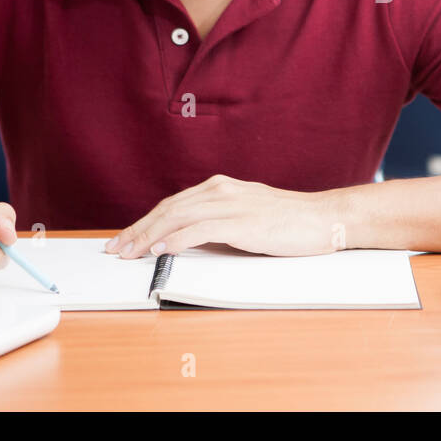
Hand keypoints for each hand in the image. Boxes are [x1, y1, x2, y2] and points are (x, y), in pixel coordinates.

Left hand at [105, 175, 347, 257]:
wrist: (324, 218)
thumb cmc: (290, 222)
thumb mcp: (247, 217)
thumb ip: (218, 224)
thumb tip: (187, 242)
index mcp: (220, 188)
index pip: (172, 204)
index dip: (144, 222)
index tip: (125, 238)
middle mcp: (220, 190)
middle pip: (168, 209)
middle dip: (137, 229)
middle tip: (116, 248)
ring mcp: (230, 204)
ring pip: (177, 218)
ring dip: (148, 237)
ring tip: (129, 253)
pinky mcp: (241, 222)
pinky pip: (199, 230)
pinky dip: (175, 239)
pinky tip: (160, 249)